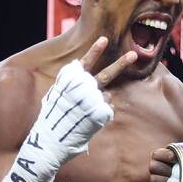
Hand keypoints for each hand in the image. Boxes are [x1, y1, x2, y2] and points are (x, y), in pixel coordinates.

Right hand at [0, 36, 135, 181]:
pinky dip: (100, 114)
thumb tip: (76, 71)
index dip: (94, 51)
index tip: (103, 39)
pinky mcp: (98, 116)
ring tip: (86, 112)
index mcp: (69, 83)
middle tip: (133, 55)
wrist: (48, 142)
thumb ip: (66, 84)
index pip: (85, 63)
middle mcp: (82, 91)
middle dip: (121, 64)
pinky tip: (88, 121)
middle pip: (106, 75)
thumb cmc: (49, 121)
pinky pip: (106, 110)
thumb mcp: (54, 97)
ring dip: (99, 101)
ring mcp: (92, 103)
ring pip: (106, 96)